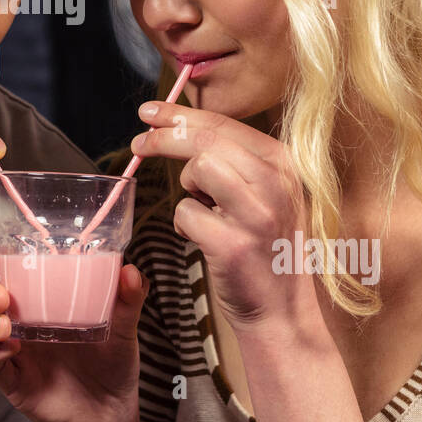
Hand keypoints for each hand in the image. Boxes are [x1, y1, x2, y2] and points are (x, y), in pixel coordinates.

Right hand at [0, 245, 146, 421]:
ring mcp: (14, 352)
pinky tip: (11, 348)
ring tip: (4, 325)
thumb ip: (129, 298)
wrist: (113, 409)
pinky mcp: (13, 380)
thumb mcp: (123, 326)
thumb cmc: (112, 363)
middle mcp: (20, 323)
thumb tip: (131, 271)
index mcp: (39, 302)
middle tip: (1, 294)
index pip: (3, 274)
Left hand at [130, 100, 318, 333]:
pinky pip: (186, 214)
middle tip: (138, 144)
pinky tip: (204, 238)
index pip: (224, 124)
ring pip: (198, 169)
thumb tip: (179, 125)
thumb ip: (235, 159)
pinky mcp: (234, 244)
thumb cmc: (264, 246)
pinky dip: (186, 226)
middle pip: (205, 141)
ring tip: (203, 207)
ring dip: (187, 187)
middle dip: (164, 138)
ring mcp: (257, 213)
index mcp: (283, 163)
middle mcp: (276, 183)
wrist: (283, 309)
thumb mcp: (266, 193)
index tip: (149, 112)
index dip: (180, 115)